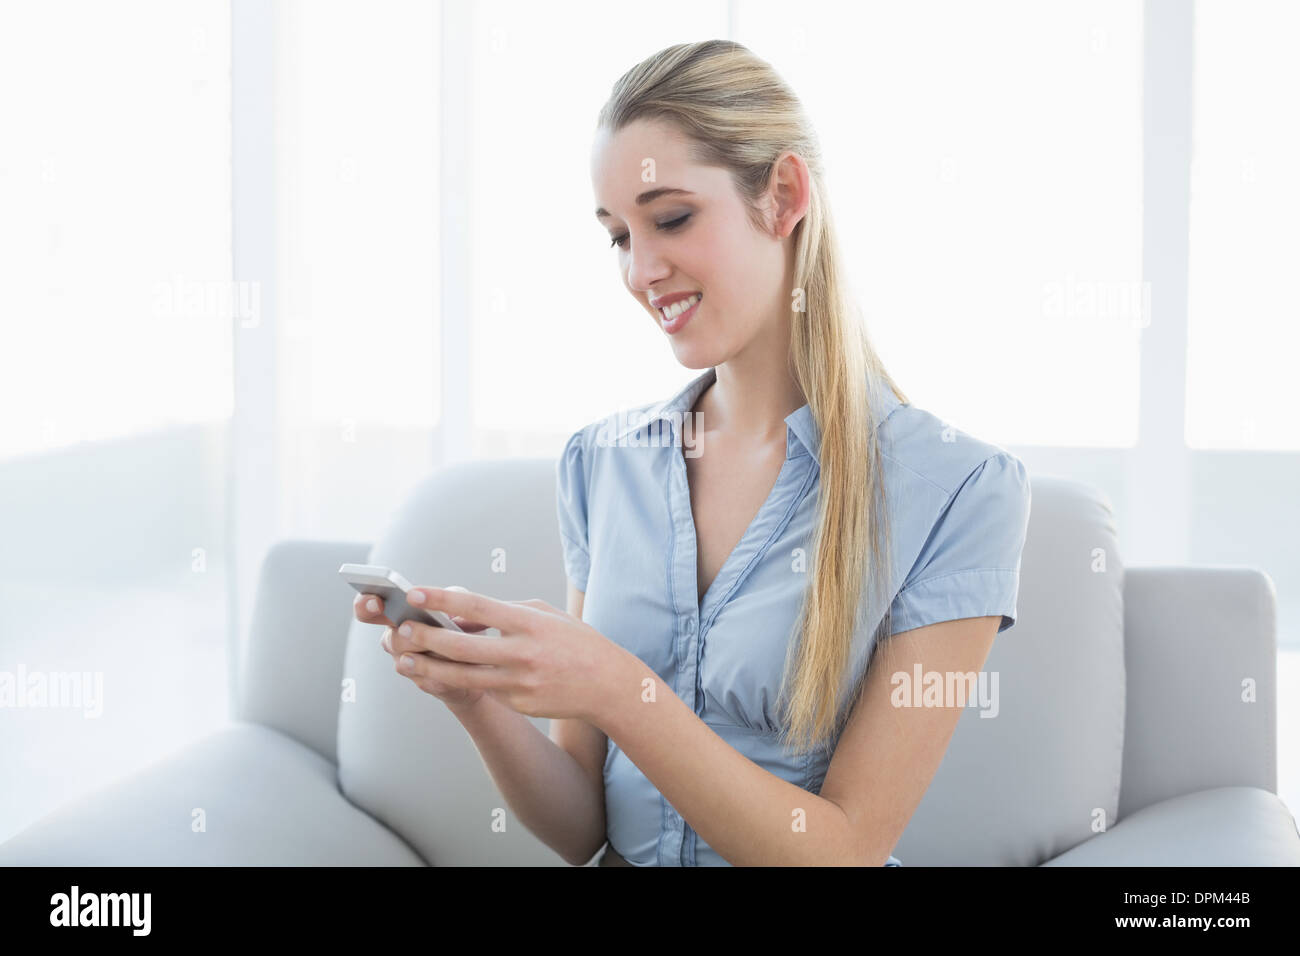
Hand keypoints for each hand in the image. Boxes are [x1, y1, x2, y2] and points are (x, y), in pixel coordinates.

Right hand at [353, 586, 491, 709]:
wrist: (480, 659)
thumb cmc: (464, 623)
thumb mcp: (461, 601)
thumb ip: (451, 597)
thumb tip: (444, 605)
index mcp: (398, 614)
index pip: (367, 609)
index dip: (365, 605)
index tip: (377, 602)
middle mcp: (396, 640)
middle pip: (391, 639)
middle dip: (406, 633)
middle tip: (412, 625)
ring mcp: (407, 664)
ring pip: (407, 661)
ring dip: (428, 651)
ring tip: (445, 642)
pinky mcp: (426, 682)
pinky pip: (429, 680)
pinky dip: (444, 671)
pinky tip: (456, 664)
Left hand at [386, 586, 626, 721]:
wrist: (607, 684)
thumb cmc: (573, 641)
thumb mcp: (542, 614)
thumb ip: (501, 612)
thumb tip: (460, 616)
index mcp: (528, 622)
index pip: (478, 606)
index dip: (444, 599)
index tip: (416, 592)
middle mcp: (522, 653)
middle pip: (463, 646)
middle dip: (427, 638)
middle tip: (402, 630)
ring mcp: (520, 682)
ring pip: (463, 676)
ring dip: (430, 668)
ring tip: (405, 661)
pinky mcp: (519, 704)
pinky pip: (483, 690)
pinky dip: (459, 682)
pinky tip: (437, 676)